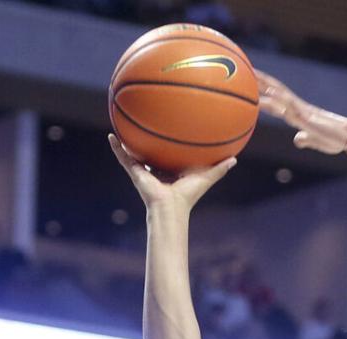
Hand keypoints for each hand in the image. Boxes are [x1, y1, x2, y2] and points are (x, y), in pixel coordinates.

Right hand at [108, 134, 233, 212]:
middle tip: (147, 123)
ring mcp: (144, 170)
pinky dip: (117, 148)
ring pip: (135, 153)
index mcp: (171, 170)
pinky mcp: (135, 172)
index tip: (171, 130)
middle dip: (149, 140)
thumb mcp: (205, 178)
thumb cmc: (188, 196)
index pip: (170, 154)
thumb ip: (219, 169)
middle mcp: (157, 169)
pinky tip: (111, 135)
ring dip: (128, 142)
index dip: (169, 145)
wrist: (171, 207)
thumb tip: (235, 159)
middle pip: (152, 152)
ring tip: (122, 125)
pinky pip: (123, 157)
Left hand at [257, 70, 346, 154]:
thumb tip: (297, 140)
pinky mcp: (307, 117)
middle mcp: (298, 108)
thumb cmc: (336, 140)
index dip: (264, 89)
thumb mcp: (316, 140)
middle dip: (260, 79)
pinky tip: (267, 94)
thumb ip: (305, 139)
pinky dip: (277, 99)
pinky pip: (289, 106)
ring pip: (280, 94)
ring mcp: (302, 111)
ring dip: (265, 84)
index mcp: (299, 113)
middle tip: (244, 68)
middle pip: (276, 89)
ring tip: (250, 74)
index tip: (250, 82)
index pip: (278, 98)